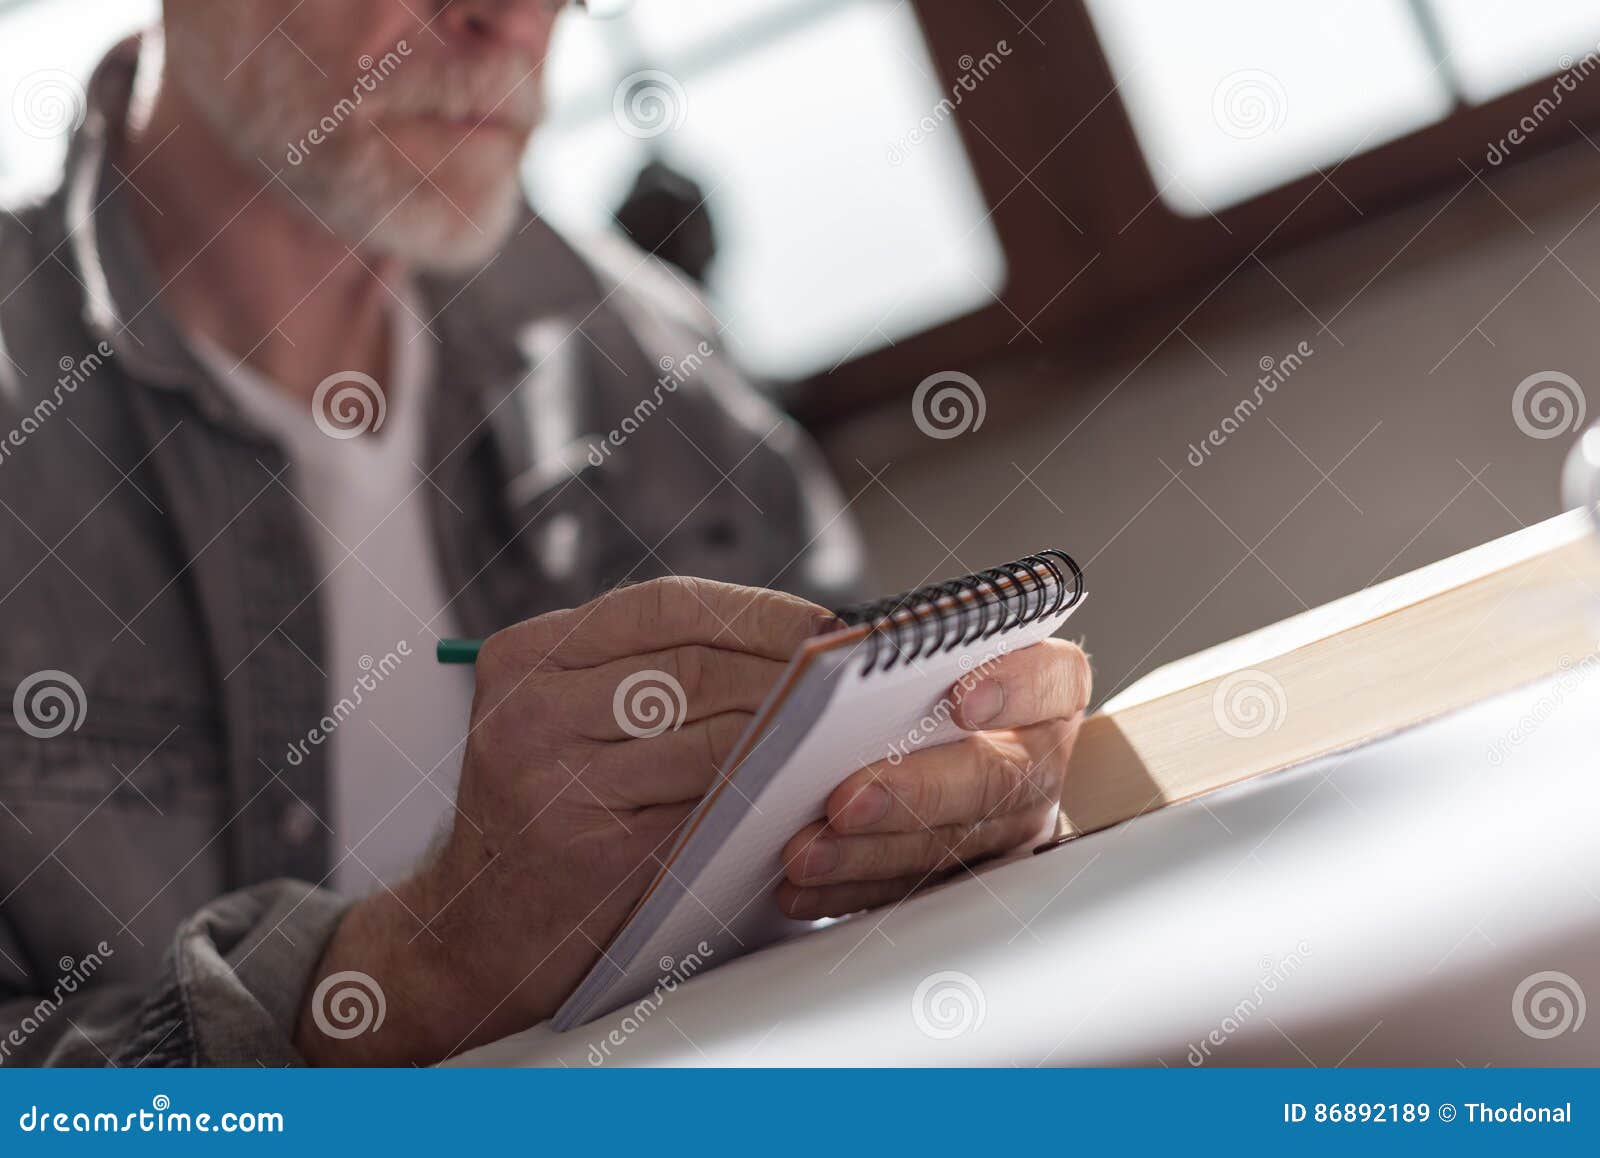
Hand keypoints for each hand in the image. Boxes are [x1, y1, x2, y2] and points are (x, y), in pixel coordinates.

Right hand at [295, 576, 830, 1064]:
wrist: (472, 938)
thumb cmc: (540, 820)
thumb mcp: (557, 720)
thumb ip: (641, 671)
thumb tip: (789, 641)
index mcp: (524, 657)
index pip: (666, 604)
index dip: (758, 608)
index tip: (821, 622)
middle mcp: (530, 713)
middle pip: (699, 666)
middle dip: (790, 672)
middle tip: (851, 681)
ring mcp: (560, 785)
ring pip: (719, 736)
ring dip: (795, 734)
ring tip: (844, 731)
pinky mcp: (601, 853)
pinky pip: (716, 808)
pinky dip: (772, 794)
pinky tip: (805, 789)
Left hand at [777, 638, 1090, 917]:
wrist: (914, 727)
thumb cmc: (914, 674)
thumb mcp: (917, 641)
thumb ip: (903, 639)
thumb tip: (839, 643)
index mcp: (1047, 687)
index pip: (1054, 680)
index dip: (1016, 688)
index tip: (961, 698)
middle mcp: (1037, 759)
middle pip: (995, 780)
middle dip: (915, 793)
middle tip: (847, 799)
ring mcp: (1009, 825)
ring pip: (949, 847)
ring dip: (869, 854)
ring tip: (806, 852)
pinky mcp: (966, 873)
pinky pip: (911, 890)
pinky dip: (849, 890)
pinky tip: (802, 887)